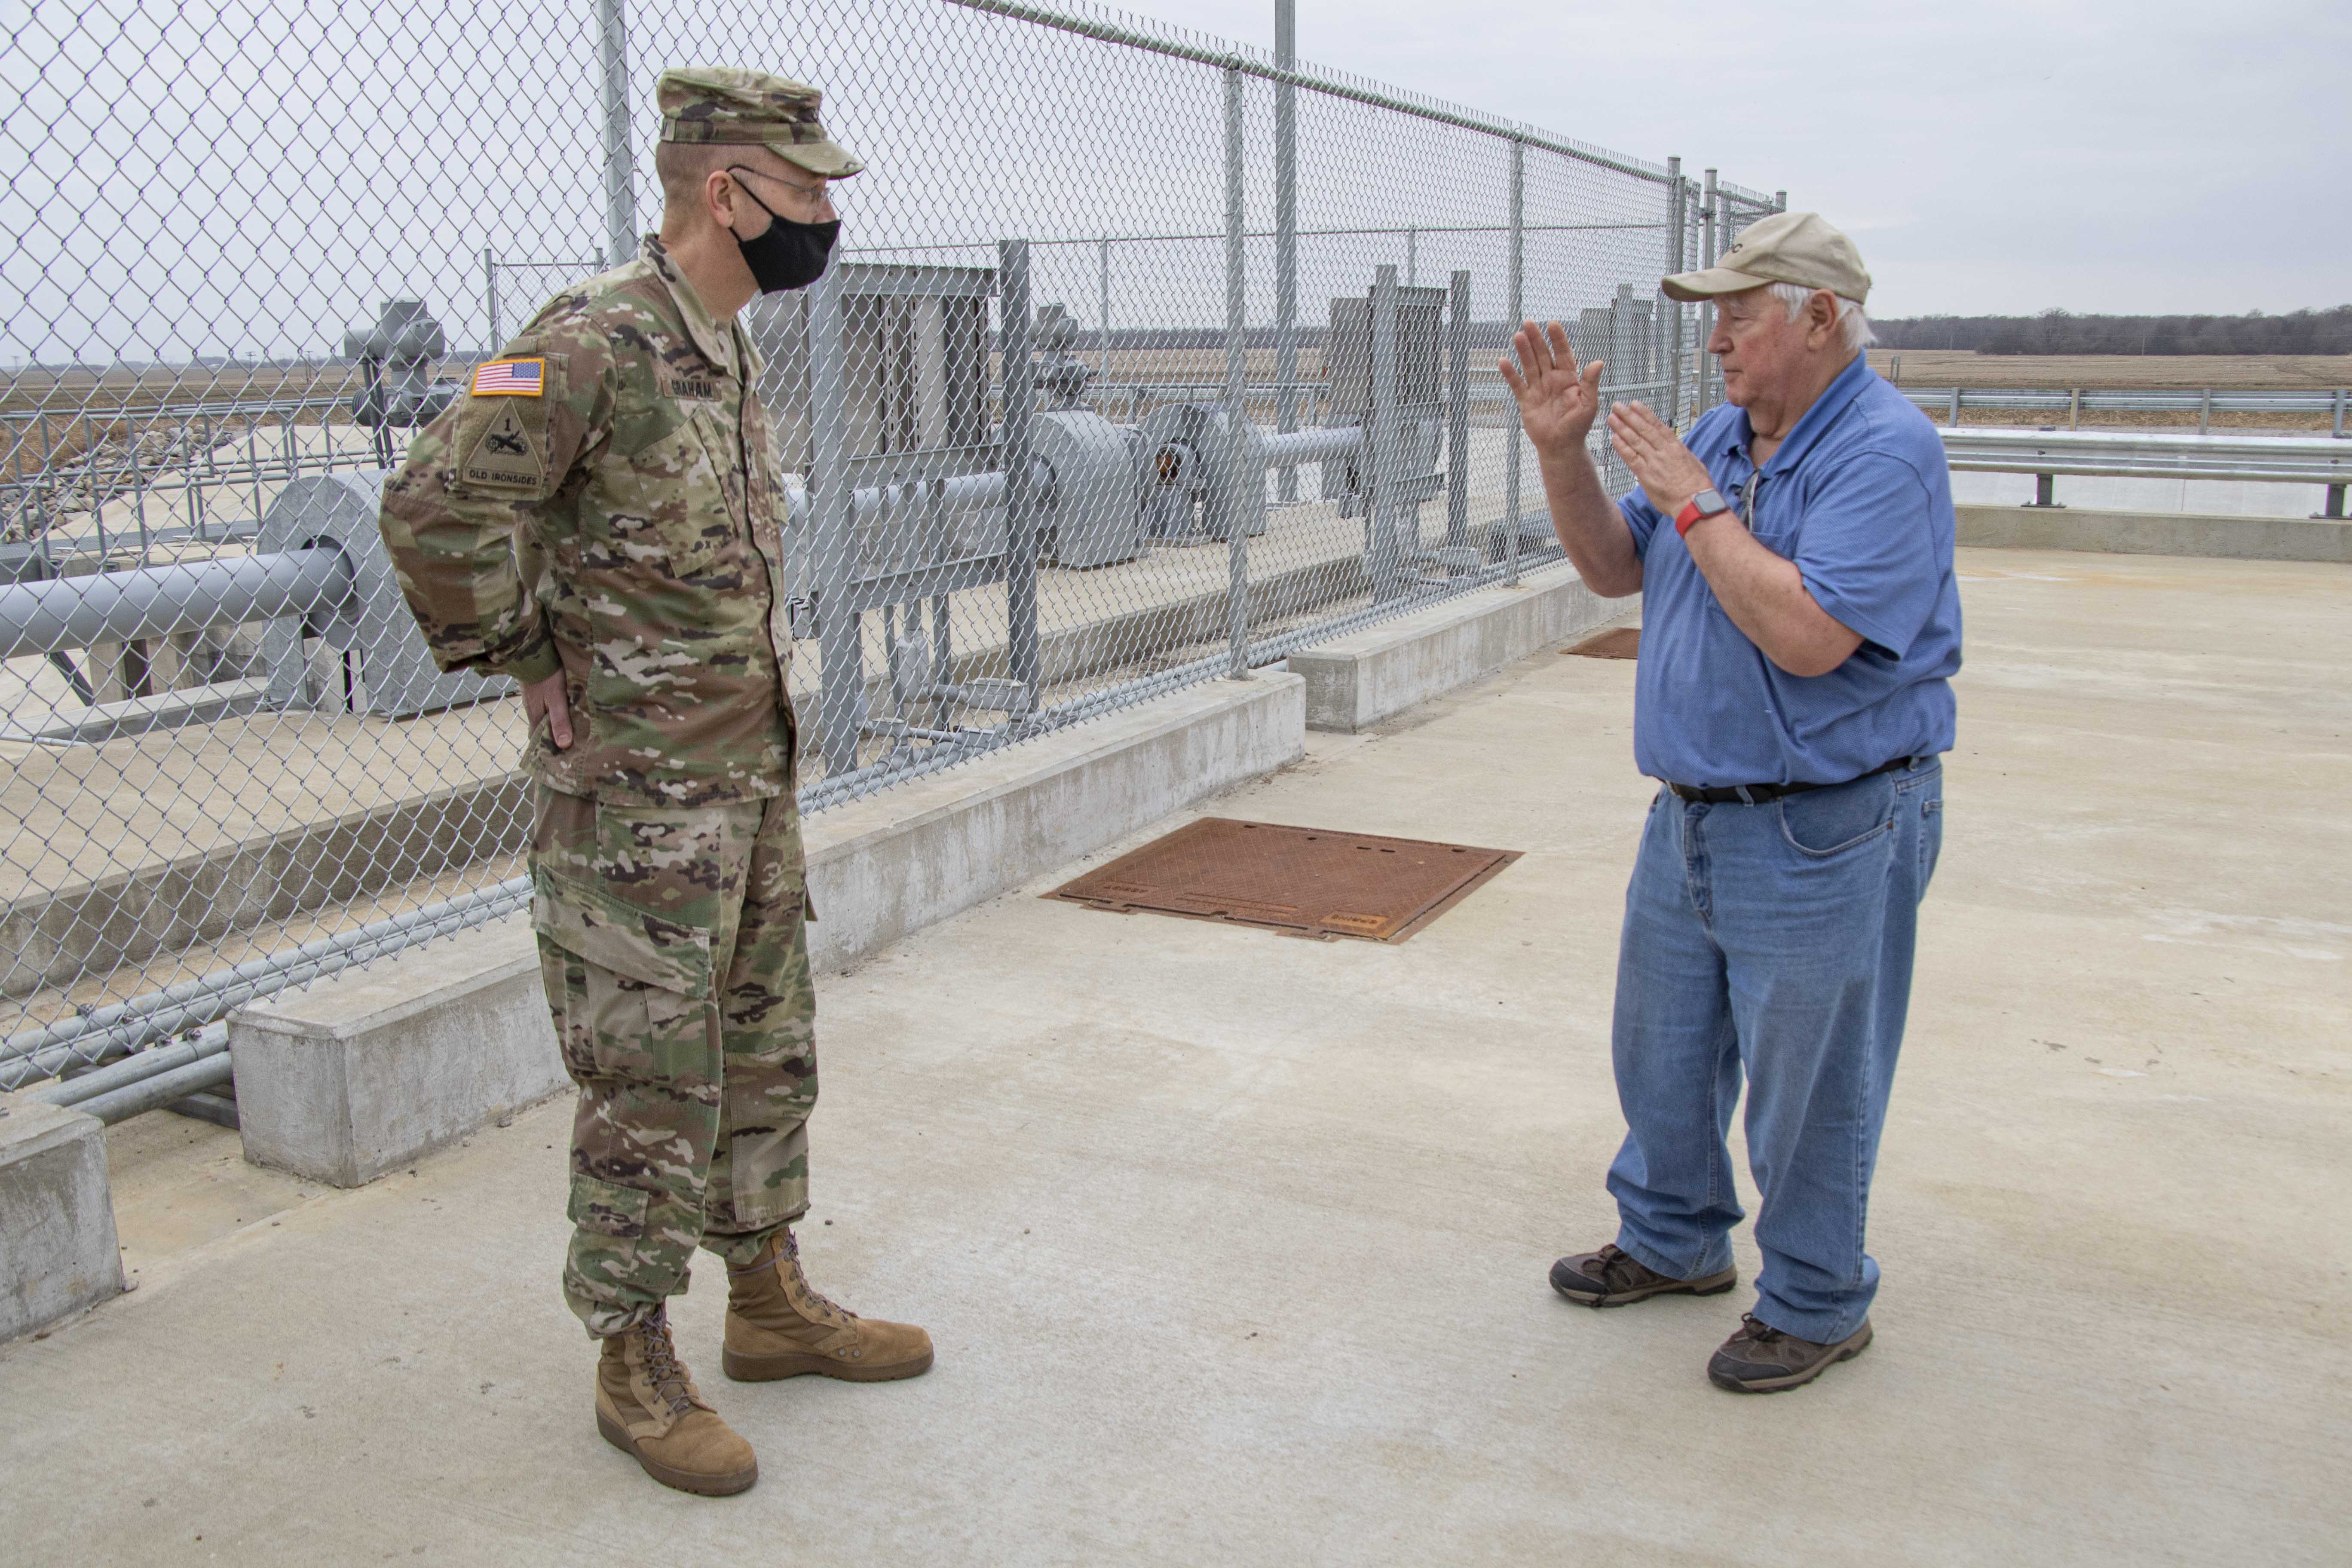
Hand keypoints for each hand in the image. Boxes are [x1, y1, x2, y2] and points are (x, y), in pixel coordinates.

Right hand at [522, 668, 573, 750]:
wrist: (533, 650)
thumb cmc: (546, 675)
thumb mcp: (556, 698)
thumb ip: (559, 720)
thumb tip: (564, 745)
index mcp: (534, 715)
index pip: (537, 739)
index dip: (545, 749)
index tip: (556, 758)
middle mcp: (531, 709)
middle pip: (540, 728)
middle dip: (550, 737)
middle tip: (566, 745)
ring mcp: (532, 698)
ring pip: (542, 716)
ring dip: (552, 723)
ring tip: (568, 730)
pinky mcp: (536, 688)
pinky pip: (544, 705)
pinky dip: (552, 711)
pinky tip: (562, 710)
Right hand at [1498, 321, 1603, 456]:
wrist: (1561, 447)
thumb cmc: (1578, 426)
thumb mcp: (1589, 404)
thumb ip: (1591, 383)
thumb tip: (1598, 362)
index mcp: (1569, 378)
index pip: (1563, 353)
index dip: (1558, 339)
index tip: (1552, 324)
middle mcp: (1552, 380)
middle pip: (1543, 355)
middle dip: (1536, 339)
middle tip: (1529, 323)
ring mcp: (1538, 389)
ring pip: (1529, 365)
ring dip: (1523, 351)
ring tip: (1518, 336)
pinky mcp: (1526, 401)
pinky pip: (1517, 385)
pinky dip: (1510, 374)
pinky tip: (1503, 361)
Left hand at [1606, 400, 1715, 517]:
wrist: (1695, 502)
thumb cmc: (1697, 486)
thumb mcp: (1692, 463)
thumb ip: (1679, 454)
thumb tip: (1674, 450)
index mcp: (1676, 447)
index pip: (1658, 425)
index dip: (1645, 414)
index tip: (1635, 405)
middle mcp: (1663, 451)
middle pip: (1643, 429)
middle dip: (1629, 416)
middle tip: (1618, 406)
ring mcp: (1654, 462)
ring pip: (1635, 440)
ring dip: (1622, 428)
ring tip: (1612, 418)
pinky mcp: (1646, 475)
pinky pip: (1631, 458)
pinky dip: (1622, 447)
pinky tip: (1614, 438)